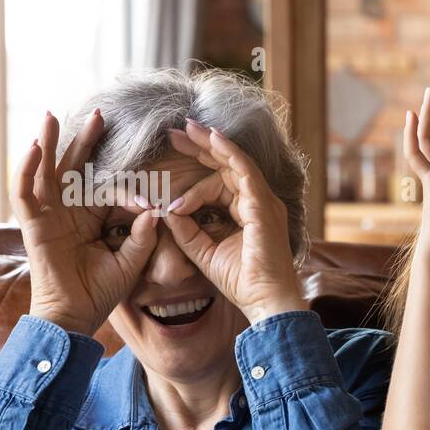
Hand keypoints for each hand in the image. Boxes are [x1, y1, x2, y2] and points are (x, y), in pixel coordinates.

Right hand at [14, 111, 158, 335]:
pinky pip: (24, 193)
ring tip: (51, 115)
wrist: (75, 316)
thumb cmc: (99, 293)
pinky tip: (34, 148)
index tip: (148, 198)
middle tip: (98, 114)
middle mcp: (68, 212)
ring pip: (45, 172)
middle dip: (85, 141)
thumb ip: (142, 238)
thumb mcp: (130, 262)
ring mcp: (49, 216)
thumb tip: (155, 212)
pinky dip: (27, 170)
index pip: (106, 189)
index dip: (127, 189)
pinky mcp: (33, 225)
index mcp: (91, 218)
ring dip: (49, 143)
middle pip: (74, 169)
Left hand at [165, 120, 306, 322]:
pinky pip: (244, 170)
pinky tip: (211, 138)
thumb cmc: (241, 282)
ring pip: (234, 163)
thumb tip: (165, 209)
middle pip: (228, 165)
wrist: (264, 300)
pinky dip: (227, 152)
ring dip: (210, 144)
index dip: (194, 175)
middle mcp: (259, 203)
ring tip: (186, 129)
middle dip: (201, 147)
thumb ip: (186, 230)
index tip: (167, 178)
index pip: (220, 183)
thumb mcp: (204, 251)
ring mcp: (264, 202)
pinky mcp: (263, 206)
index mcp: (248, 212)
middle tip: (175, 132)